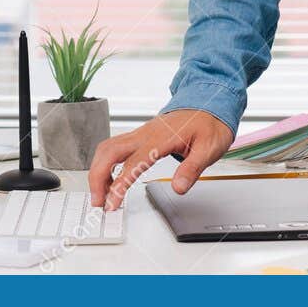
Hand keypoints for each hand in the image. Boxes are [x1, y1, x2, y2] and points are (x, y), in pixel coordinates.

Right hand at [87, 109, 233, 210]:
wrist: (210, 103)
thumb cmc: (209, 124)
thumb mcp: (209, 148)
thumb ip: (192, 168)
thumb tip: (178, 188)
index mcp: (161, 138)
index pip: (133, 162)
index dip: (119, 184)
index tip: (112, 203)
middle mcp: (146, 133)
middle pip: (109, 151)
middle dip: (97, 177)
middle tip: (98, 201)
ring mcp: (141, 133)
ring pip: (108, 147)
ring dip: (99, 170)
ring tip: (101, 193)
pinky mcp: (141, 135)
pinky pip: (115, 146)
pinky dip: (106, 163)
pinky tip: (111, 178)